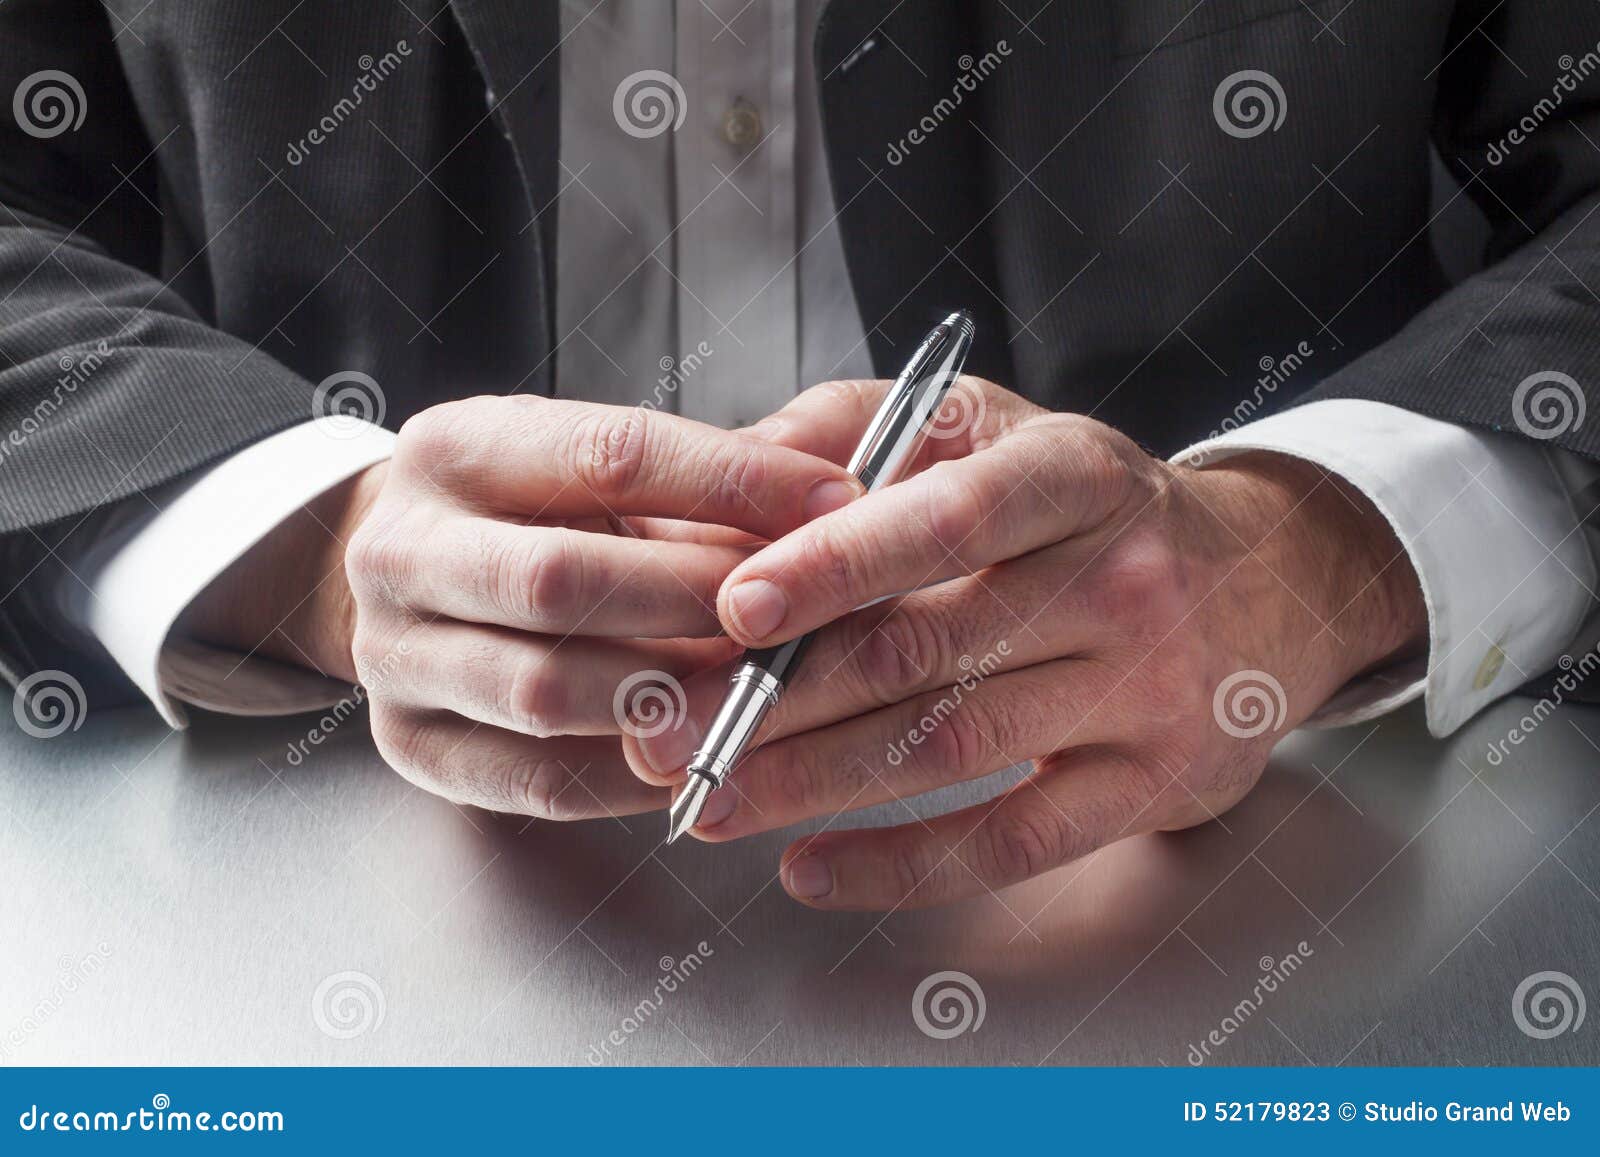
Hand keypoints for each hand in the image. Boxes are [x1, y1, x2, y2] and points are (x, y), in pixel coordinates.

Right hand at [186, 394, 860, 818]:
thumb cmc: (533, 515)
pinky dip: (636, 777)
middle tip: (793, 611)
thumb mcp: (592, 468)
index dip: (734, 481)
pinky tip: (703, 752)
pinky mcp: (414, 746)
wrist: (407, 574)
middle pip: (561, 581)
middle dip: (697, 599)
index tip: (837, 502)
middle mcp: (401, 549)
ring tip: (755, 685)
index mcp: (455, 448)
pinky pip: (539, 782)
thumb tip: (831, 502)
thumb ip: (700, 479)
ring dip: (668, 696)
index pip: (608, 455)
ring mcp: (394, 655)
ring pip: (545, 691)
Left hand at [625, 378, 1425, 908]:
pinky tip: (809, 867)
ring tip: (705, 800)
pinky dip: (902, 863)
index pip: (950, 518)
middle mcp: (1121, 577)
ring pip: (952, 747)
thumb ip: (856, 433)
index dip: (837, 565)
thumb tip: (721, 481)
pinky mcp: (1153, 783)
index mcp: (1074, 474)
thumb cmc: (1089, 506)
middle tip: (666, 730)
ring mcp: (1145, 689)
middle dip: (778, 699)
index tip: (732, 608)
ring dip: (812, 782)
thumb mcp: (996, 428)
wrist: (1270, 584)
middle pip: (926, 649)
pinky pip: (1013, 840)